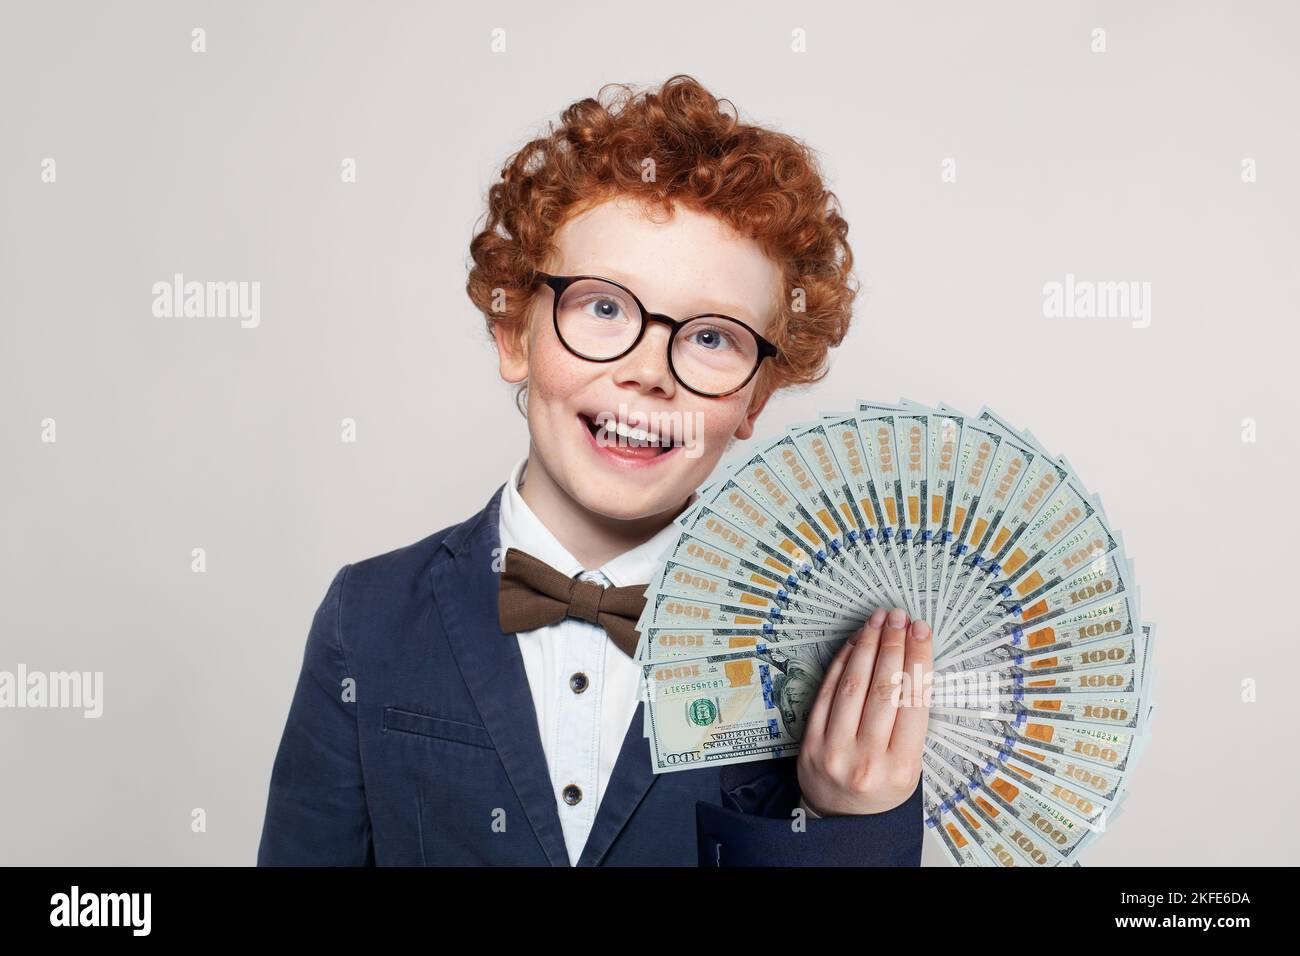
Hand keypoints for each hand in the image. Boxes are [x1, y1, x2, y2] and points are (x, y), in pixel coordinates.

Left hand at [796, 607, 932, 815]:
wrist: (840, 819)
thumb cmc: (881, 787)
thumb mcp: (909, 766)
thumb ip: (911, 722)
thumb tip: (913, 660)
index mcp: (902, 767)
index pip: (914, 700)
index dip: (917, 658)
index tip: (921, 630)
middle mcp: (867, 759)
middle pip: (884, 688)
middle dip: (893, 645)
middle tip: (899, 617)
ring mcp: (835, 750)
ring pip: (854, 685)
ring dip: (867, 646)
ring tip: (878, 621)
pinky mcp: (811, 741)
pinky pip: (827, 692)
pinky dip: (842, 663)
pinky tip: (854, 643)